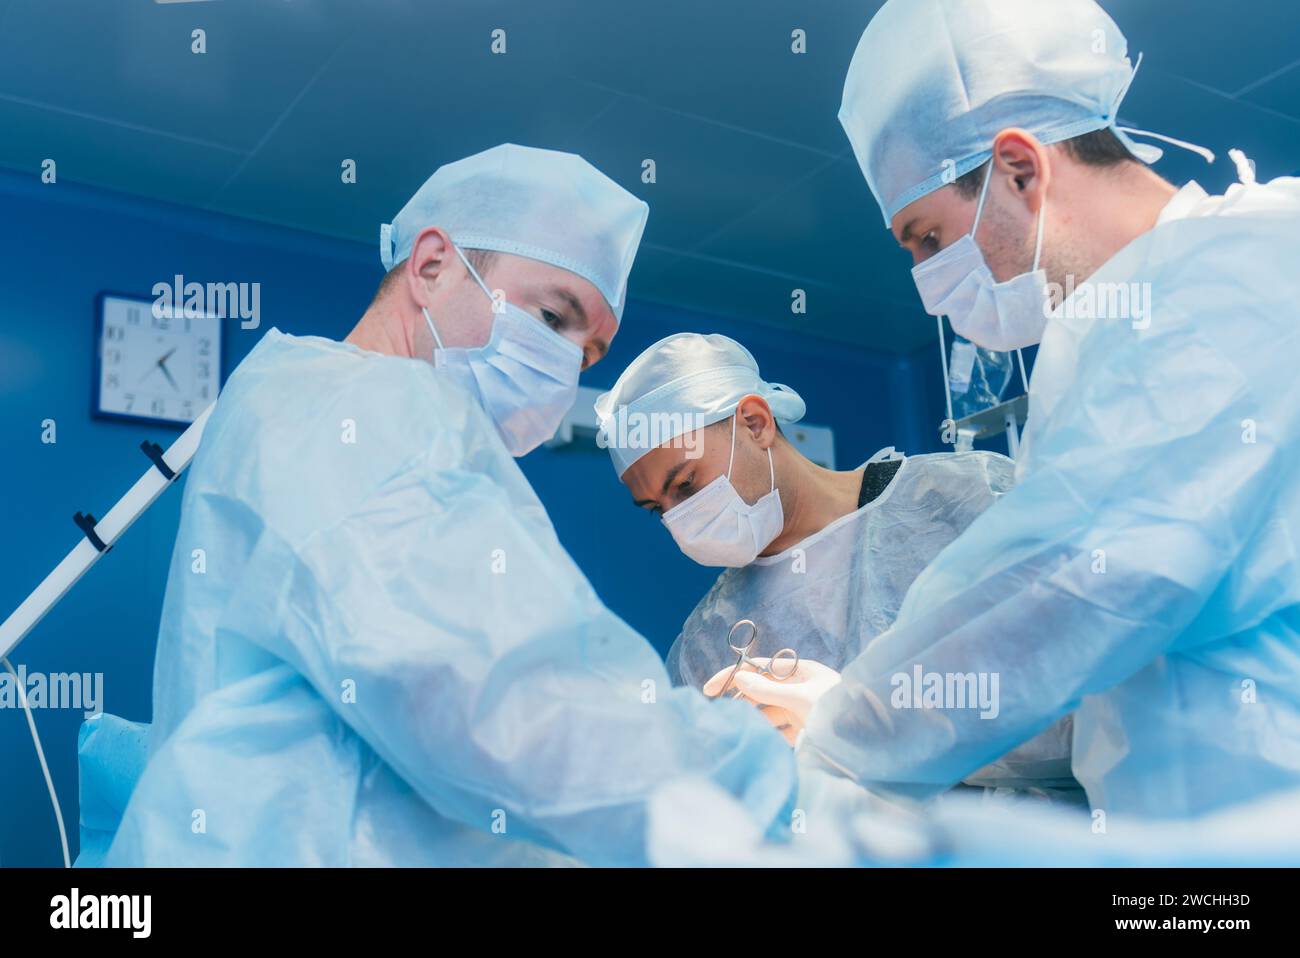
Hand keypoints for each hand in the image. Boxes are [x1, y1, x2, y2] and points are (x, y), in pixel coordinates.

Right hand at [703, 658, 841, 743]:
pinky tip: (756, 740)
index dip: (733, 676)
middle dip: (741, 699)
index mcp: (800, 672)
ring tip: (736, 728)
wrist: (869, 739)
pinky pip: (779, 732)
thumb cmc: (837, 710)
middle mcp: (799, 688)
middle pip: (761, 690)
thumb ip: (767, 689)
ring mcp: (802, 710)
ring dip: (753, 718)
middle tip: (720, 713)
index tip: (709, 689)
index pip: (759, 669)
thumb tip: (738, 677)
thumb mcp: (801, 698)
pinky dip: (767, 735)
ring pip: (768, 712)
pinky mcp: (806, 732)